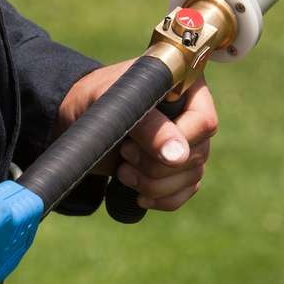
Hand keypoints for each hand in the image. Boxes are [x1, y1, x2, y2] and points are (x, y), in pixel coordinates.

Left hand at [59, 61, 218, 212]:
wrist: (80, 118)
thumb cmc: (96, 100)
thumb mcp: (115, 104)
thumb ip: (147, 125)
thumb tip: (178, 156)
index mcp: (184, 84)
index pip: (204, 120)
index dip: (178, 140)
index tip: (139, 147)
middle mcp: (193, 112)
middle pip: (197, 152)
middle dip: (156, 165)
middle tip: (124, 153)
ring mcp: (189, 141)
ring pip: (192, 176)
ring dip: (155, 185)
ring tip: (123, 171)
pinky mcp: (180, 167)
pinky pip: (186, 192)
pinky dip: (163, 200)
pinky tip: (138, 195)